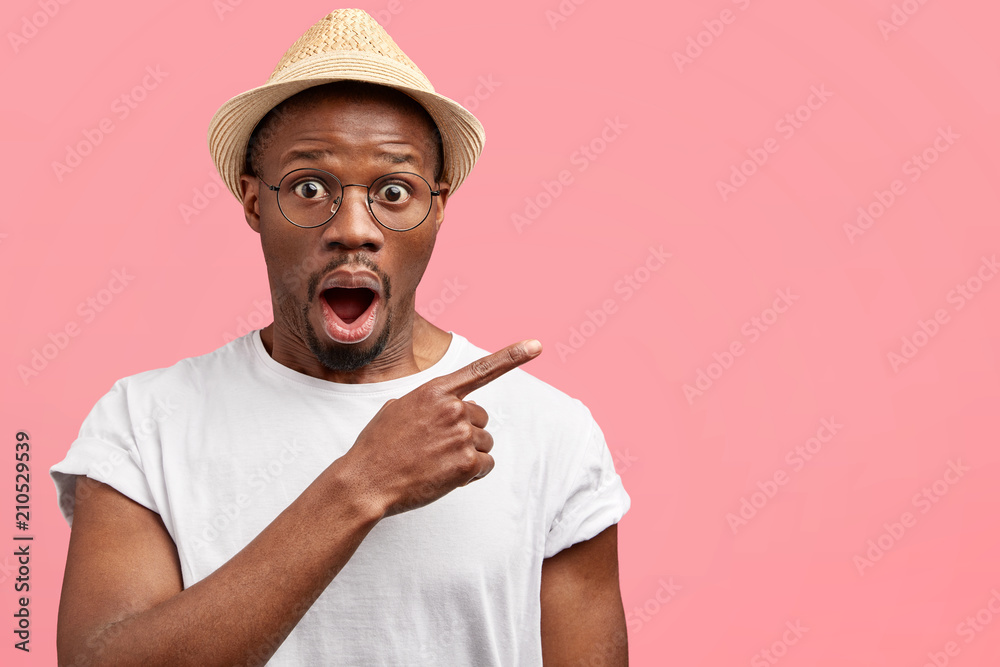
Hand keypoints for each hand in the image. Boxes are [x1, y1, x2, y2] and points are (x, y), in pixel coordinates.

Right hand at [341, 339, 542, 517]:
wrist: (367, 481)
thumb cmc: (377, 447)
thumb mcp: (397, 409)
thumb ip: (426, 402)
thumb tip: (443, 406)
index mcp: (436, 391)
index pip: (481, 370)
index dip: (512, 356)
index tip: (537, 346)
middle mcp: (453, 409)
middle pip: (482, 419)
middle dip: (466, 433)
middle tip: (436, 447)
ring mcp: (461, 436)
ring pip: (485, 443)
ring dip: (468, 454)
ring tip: (436, 462)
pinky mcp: (466, 463)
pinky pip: (485, 465)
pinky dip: (471, 473)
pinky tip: (445, 476)